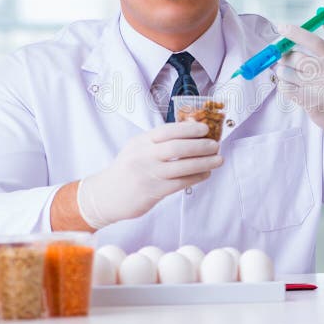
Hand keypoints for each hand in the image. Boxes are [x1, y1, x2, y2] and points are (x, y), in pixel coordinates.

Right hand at [76, 121, 222, 228]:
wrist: (105, 195)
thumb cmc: (127, 170)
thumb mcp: (137, 149)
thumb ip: (158, 142)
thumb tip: (190, 133)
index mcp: (140, 142)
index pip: (167, 131)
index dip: (188, 128)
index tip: (205, 128)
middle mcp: (143, 156)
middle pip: (176, 147)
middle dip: (200, 145)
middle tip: (215, 145)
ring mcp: (148, 174)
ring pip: (181, 166)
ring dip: (204, 162)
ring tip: (218, 159)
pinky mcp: (153, 191)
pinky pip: (180, 183)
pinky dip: (196, 177)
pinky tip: (205, 173)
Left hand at [275, 7, 323, 151]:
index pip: (313, 41)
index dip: (294, 32)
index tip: (280, 27)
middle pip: (295, 57)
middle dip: (284, 56)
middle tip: (283, 57)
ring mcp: (321, 90)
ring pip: (287, 74)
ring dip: (282, 72)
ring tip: (288, 73)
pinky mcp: (311, 104)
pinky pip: (286, 89)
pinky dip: (283, 85)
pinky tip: (290, 85)